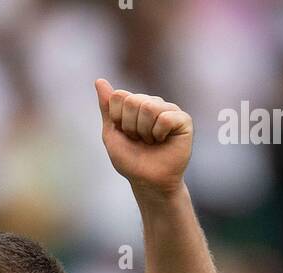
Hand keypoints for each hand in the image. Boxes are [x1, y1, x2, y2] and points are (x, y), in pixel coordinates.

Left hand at [94, 79, 192, 198]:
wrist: (148, 182)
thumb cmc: (131, 161)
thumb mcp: (111, 134)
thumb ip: (107, 107)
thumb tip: (99, 80)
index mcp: (136, 104)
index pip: (119, 96)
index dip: (118, 120)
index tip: (126, 135)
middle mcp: (153, 103)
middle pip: (133, 101)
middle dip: (131, 127)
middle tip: (140, 140)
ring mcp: (169, 109)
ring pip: (149, 107)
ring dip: (145, 132)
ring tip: (151, 142)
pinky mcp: (183, 120)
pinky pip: (165, 118)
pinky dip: (159, 134)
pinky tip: (163, 141)